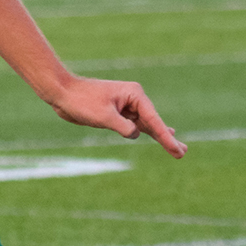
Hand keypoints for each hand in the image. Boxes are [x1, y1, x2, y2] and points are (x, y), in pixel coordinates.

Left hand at [47, 76, 185, 157]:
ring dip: (160, 137)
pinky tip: (158, 136)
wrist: (62, 93)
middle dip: (167, 138)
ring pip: (147, 125)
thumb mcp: (104, 117)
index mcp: (134, 94)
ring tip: (177, 150)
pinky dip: (147, 132)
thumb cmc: (82, 101)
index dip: (165, 137)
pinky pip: (136, 125)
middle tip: (183, 153)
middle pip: (154, 122)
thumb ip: (123, 127)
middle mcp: (133, 99)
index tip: (177, 150)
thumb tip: (135, 134)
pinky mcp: (118, 113)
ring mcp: (126, 106)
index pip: (153, 119)